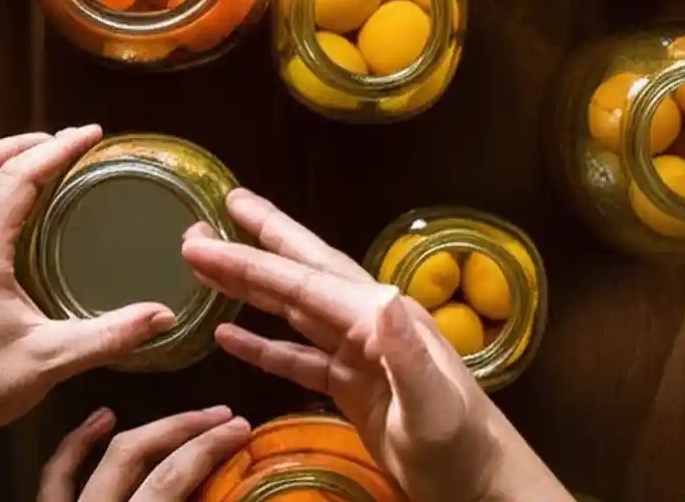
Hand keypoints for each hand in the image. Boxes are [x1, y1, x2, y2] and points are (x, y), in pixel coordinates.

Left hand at [37, 407, 249, 501]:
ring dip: (144, 429)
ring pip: (103, 456)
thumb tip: (231, 492)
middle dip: (185, 429)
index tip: (240, 427)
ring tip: (183, 416)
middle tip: (223, 415)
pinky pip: (55, 477)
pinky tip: (102, 417)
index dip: (209, 448)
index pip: (171, 477)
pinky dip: (78, 444)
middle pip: (139, 454)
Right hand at [181, 189, 572, 501]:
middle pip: (304, 273)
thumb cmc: (460, 446)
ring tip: (209, 264)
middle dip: (259, 243)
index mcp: (382, 317)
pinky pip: (298, 357)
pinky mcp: (350, 385)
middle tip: (216, 211)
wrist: (479, 486)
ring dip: (252, 287)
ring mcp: (358, 353)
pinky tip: (230, 335)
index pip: (306, 281)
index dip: (252, 259)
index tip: (205, 237)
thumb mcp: (434, 403)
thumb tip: (386, 296)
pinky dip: (263, 345)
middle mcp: (368, 322)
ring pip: (295, 309)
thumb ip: (408, 352)